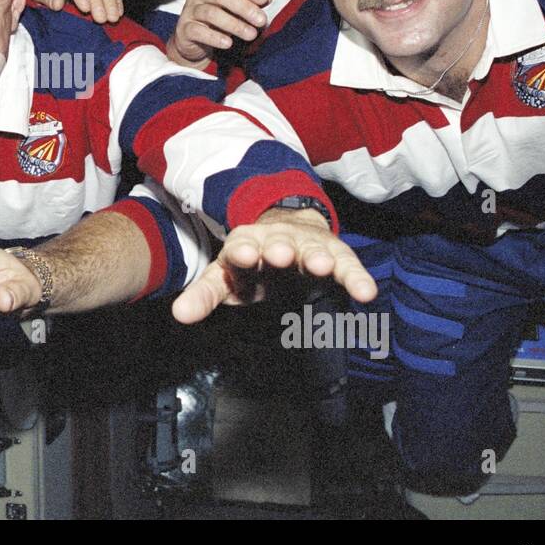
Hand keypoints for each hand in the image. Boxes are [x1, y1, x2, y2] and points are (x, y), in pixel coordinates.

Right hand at [166, 0, 271, 67]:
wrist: (194, 41)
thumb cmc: (218, 20)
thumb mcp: (234, 8)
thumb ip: (250, 1)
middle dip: (243, 7)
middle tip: (261, 20)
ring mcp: (189, 10)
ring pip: (211, 13)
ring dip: (234, 24)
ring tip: (251, 35)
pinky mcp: (184, 29)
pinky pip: (198, 31)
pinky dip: (215, 37)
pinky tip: (228, 43)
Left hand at [172, 208, 377, 323]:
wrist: (288, 230)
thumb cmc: (253, 263)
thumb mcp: (227, 277)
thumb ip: (205, 295)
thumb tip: (179, 314)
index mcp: (246, 245)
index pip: (241, 248)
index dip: (241, 253)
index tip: (243, 254)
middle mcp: (277, 241)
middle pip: (278, 244)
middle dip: (279, 249)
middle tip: (280, 254)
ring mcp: (307, 246)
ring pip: (313, 251)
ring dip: (317, 258)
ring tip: (321, 267)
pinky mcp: (334, 254)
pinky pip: (346, 265)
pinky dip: (356, 277)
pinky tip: (366, 292)